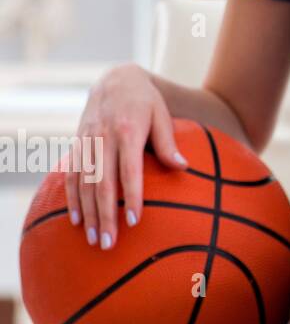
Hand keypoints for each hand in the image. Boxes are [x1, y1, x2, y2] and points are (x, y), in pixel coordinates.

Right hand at [63, 62, 188, 250]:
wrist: (115, 80)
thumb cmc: (145, 101)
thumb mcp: (162, 116)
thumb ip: (168, 143)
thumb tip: (183, 167)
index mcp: (128, 131)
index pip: (129, 170)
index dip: (132, 196)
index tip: (135, 221)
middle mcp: (103, 138)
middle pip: (103, 183)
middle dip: (105, 215)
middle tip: (109, 244)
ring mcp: (87, 142)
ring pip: (84, 183)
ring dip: (88, 213)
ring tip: (94, 239)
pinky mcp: (76, 145)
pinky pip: (71, 176)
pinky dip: (73, 199)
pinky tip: (77, 220)